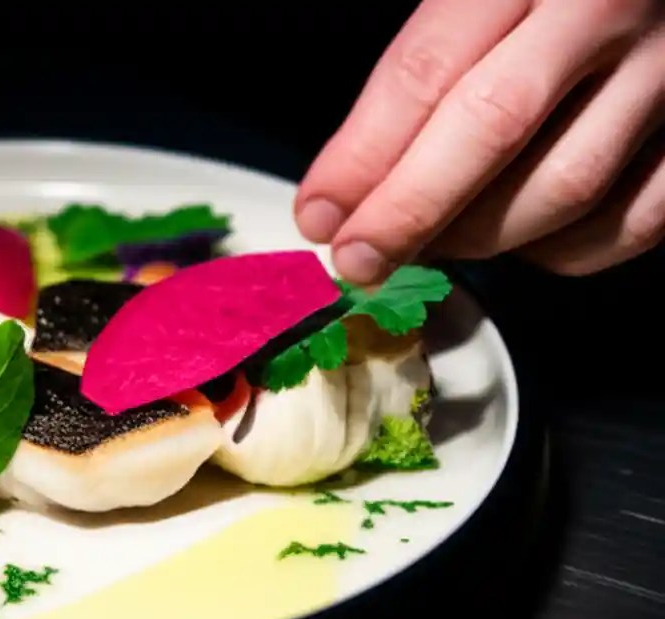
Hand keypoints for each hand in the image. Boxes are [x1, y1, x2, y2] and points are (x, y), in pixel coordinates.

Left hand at [294, 0, 663, 284]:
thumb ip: (419, 72)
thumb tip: (344, 188)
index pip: (427, 71)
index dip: (363, 156)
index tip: (319, 214)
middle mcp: (605, 11)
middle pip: (492, 129)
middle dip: (409, 211)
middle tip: (358, 260)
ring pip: (565, 186)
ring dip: (480, 237)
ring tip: (430, 247)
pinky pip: (634, 220)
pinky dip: (564, 249)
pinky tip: (519, 241)